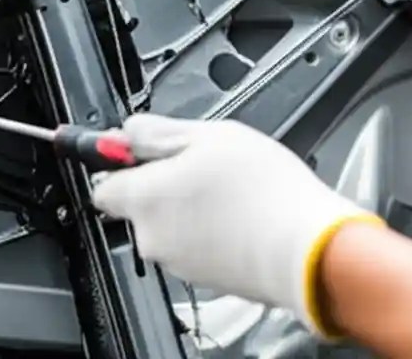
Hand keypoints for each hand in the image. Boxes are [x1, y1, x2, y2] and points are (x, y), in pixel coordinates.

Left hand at [91, 114, 382, 337]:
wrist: (308, 251)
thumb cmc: (264, 191)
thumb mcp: (211, 135)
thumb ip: (159, 131)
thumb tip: (128, 131)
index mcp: (145, 197)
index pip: (104, 185)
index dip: (122, 165)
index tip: (139, 151)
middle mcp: (152, 236)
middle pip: (139, 206)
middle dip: (163, 185)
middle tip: (202, 165)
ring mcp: (178, 263)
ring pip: (170, 227)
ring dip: (190, 209)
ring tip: (231, 192)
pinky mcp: (206, 280)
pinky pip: (195, 248)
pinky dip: (210, 233)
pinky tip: (241, 217)